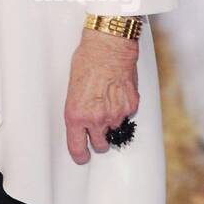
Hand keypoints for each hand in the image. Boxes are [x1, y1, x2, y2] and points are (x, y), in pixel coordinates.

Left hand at [64, 30, 139, 163]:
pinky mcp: (130, 107)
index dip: (80, 155)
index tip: (82, 156)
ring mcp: (115, 115)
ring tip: (107, 99)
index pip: (77, 147)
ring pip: (114, 129)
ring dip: (112, 121)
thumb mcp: (72, 88)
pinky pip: (126, 115)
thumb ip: (79, 109)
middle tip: (97, 126)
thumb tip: (82, 120)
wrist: (109, 47)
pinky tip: (117, 92)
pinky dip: (123, 107)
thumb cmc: (87, 60)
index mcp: (76, 114)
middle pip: (100, 145)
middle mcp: (95, 119)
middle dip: (99, 138)